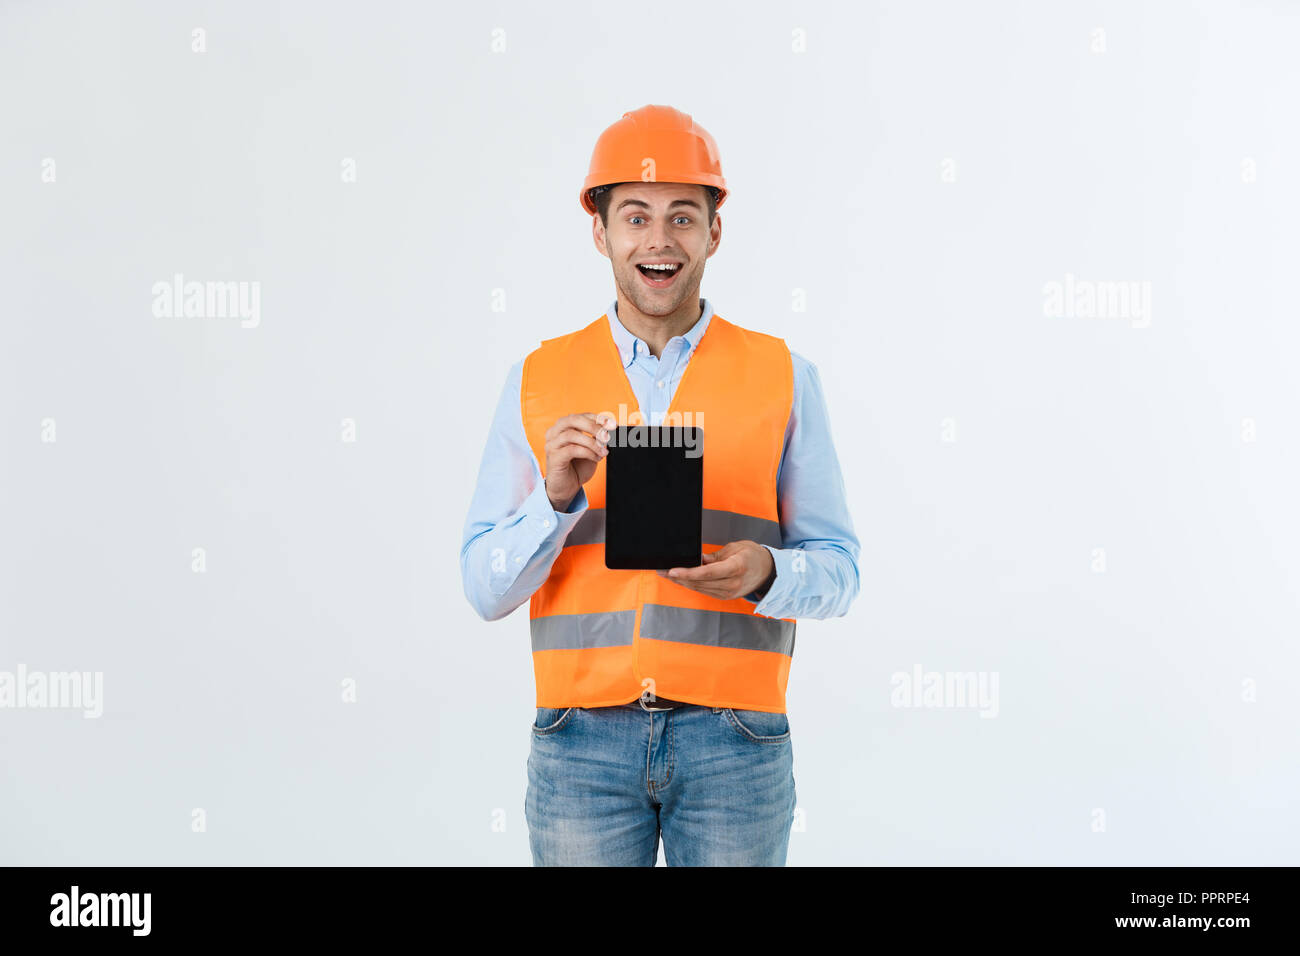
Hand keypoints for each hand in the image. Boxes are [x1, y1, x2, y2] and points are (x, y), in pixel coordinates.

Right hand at [544, 412, 616, 510]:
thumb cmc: (577, 467)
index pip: (580, 416)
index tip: (612, 424)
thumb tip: (609, 427)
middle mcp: (554, 433)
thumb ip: (596, 437)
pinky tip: (596, 458)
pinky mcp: (553, 457)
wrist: (567, 488)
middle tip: (607, 436)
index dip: (597, 418)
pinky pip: (572, 450)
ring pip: (572, 434)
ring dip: (592, 443)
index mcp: (563, 427)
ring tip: (603, 452)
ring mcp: (552, 445)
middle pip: (573, 419)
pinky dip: (587, 452)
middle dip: (593, 426)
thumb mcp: (590, 448)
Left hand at [656, 540, 775, 601]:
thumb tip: (698, 560)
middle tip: (662, 571)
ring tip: (668, 575)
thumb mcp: (736, 547)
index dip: (688, 573)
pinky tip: (683, 580)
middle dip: (679, 577)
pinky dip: (693, 585)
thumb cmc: (753, 556)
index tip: (672, 571)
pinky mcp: (726, 597)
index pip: (707, 572)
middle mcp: (732, 583)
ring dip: (683, 582)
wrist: (768, 571)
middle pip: (700, 582)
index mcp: (736, 567)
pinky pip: (705, 591)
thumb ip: (715, 556)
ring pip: (700, 588)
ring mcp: (729, 593)